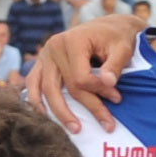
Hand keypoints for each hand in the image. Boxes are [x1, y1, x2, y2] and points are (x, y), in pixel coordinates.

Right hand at [26, 14, 142, 133]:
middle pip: (65, 87)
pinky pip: (33, 84)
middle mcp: (54, 47)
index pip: (81, 78)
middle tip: (108, 125)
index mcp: (72, 40)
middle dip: (88, 106)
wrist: (108, 28)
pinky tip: (45, 115)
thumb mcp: (122, 48)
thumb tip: (109, 83)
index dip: (99, 92)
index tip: (118, 97)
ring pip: (47, 90)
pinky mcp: (41, 62)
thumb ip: (115, 65)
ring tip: (76, 129)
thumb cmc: (116, 38)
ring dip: (59, 112)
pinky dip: (36, 100)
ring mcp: (44, 55)